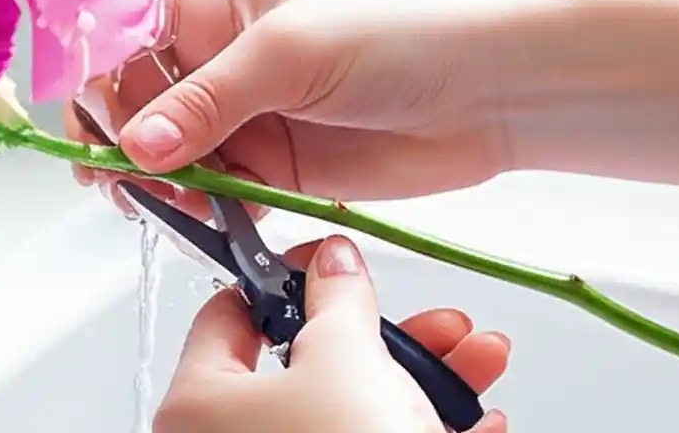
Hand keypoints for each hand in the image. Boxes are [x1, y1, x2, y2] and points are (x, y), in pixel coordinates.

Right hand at [68, 0, 678, 210]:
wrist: (491, 91)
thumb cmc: (401, 33)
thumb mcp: (292, 52)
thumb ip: (208, 101)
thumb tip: (133, 148)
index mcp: (205, 0)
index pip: (117, 39)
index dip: (98, 83)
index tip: (98, 129)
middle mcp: (210, 56)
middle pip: (128, 106)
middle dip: (121, 144)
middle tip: (132, 179)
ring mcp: (237, 114)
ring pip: (161, 158)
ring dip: (157, 185)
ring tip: (176, 203)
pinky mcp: (265, 167)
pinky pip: (207, 194)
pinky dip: (196, 212)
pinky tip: (203, 219)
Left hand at [155, 236, 509, 432]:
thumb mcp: (347, 359)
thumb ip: (338, 299)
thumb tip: (333, 261)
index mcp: (199, 402)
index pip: (231, 316)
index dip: (289, 279)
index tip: (337, 263)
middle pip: (308, 367)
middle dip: (389, 339)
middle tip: (436, 324)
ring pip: (351, 413)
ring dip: (422, 381)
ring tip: (479, 360)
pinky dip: (423, 431)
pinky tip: (478, 419)